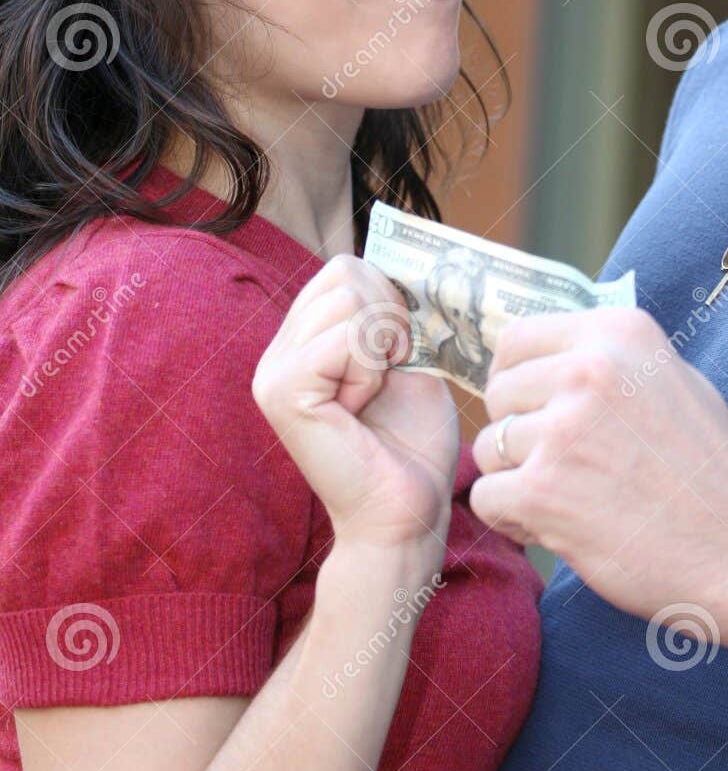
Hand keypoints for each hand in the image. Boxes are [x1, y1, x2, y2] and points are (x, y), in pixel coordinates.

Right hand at [252, 254, 457, 558]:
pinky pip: (346, 339)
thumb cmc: (412, 443)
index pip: (345, 268)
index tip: (396, 355)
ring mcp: (272, 370)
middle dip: (388, 318)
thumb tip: (400, 262)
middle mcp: (278, 350)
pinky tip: (361, 407)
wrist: (406, 508)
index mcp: (303, 339)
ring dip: (380, 346)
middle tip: (386, 373)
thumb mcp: (407, 359)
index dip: (389, 300)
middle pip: (345, 271)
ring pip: (348, 299)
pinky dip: (370, 368)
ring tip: (372, 392)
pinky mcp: (283, 391)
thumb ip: (393, 311)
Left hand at [470, 307, 727, 647]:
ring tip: (571, 501)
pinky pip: (487, 497)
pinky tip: (558, 528)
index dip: (516, 379)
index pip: (517, 339)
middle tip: (564, 467)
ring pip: (489, 447)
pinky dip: (514, 520)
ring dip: (517, 479)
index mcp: (619, 333)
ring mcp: (563, 429)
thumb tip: (544, 358)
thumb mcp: (675, 381)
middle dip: (518, 432)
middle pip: (499, 393)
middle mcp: (588, 369)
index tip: (532, 409)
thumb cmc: (714, 474)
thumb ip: (609, 361)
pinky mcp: (544, 489)